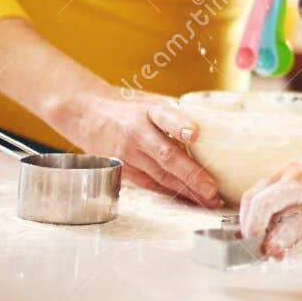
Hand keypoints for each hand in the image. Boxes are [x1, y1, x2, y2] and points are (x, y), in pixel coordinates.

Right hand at [59, 86, 220, 206]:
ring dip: (186, 190)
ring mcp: (128, 154)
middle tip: (213, 190)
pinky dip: (171, 192)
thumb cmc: (129, 107)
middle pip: (166, 155)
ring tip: (209, 199)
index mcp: (148, 110)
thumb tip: (214, 130)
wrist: (87, 114)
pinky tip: (189, 199)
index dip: (180, 125)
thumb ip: (177, 115)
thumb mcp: (151, 101)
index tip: (195, 134)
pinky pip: (151, 183)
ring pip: (160, 175)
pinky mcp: (123, 169)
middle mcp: (137, 132)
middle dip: (192, 175)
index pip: (165, 115)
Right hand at [239, 163, 301, 256]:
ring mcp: (288, 174)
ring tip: (274, 249)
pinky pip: (270, 199)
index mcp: (297, 179)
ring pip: (259, 199)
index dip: (254, 227)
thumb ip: (292, 233)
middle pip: (254, 198)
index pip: (261, 203)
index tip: (256, 247)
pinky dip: (270, 218)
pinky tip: (280, 236)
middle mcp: (288, 172)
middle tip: (261, 250)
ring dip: (261, 224)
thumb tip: (268, 248)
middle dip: (253, 226)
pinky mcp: (290, 181)